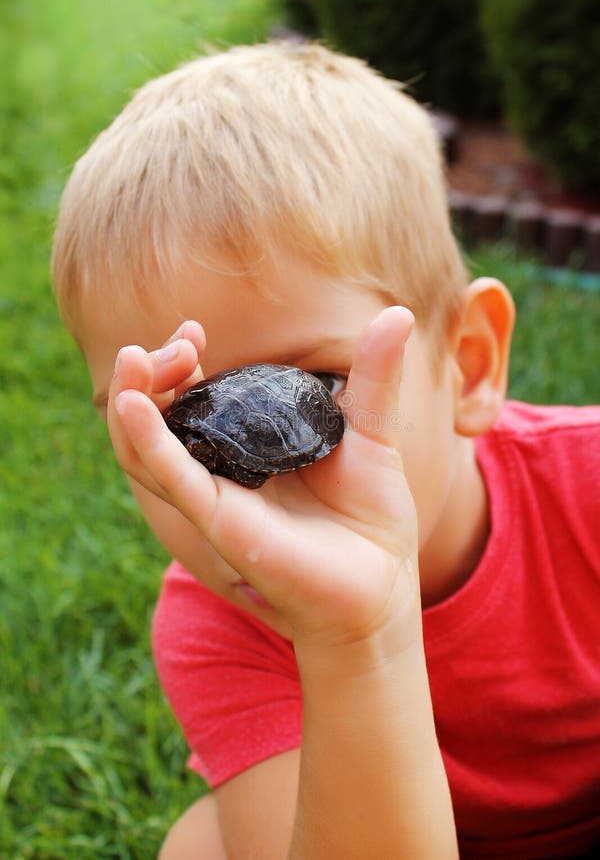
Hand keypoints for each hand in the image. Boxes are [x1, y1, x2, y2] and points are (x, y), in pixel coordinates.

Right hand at [107, 309, 419, 652]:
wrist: (383, 584)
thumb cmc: (371, 517)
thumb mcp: (372, 432)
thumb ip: (375, 376)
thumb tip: (397, 314)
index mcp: (246, 449)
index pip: (192, 398)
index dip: (180, 361)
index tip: (192, 330)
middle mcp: (221, 472)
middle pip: (157, 418)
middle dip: (153, 373)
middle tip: (176, 344)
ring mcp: (215, 498)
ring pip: (144, 451)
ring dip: (132, 401)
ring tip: (136, 357)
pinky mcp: (220, 522)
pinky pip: (172, 480)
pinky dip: (148, 443)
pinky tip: (134, 405)